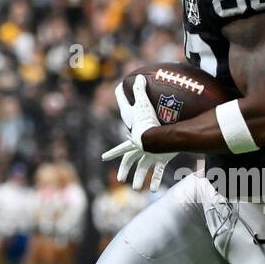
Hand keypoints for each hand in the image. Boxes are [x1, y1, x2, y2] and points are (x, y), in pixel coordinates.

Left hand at [101, 75, 176, 191]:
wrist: (156, 137)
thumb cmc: (147, 121)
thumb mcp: (142, 103)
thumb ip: (140, 90)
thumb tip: (138, 76)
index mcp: (132, 140)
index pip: (120, 147)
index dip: (111, 153)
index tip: (104, 157)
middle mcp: (138, 150)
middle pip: (128, 160)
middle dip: (123, 167)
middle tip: (118, 175)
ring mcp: (149, 156)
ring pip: (142, 170)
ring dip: (138, 178)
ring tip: (135, 188)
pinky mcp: (160, 160)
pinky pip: (160, 171)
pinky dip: (158, 179)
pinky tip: (156, 188)